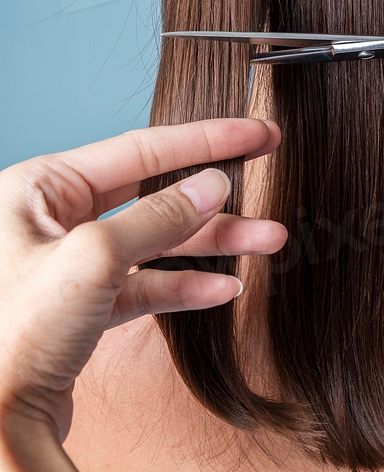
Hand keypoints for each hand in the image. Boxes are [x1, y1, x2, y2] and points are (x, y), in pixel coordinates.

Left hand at [0, 119, 285, 443]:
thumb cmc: (14, 337)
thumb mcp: (93, 260)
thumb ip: (159, 217)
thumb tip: (214, 183)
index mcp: (38, 189)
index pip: (139, 149)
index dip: (206, 139)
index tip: (257, 134)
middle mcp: (49, 220)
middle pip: (152, 194)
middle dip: (215, 195)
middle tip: (268, 171)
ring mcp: (67, 267)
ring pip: (155, 243)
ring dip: (213, 242)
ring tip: (269, 240)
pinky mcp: (80, 311)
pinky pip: (144, 286)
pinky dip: (185, 286)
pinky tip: (226, 287)